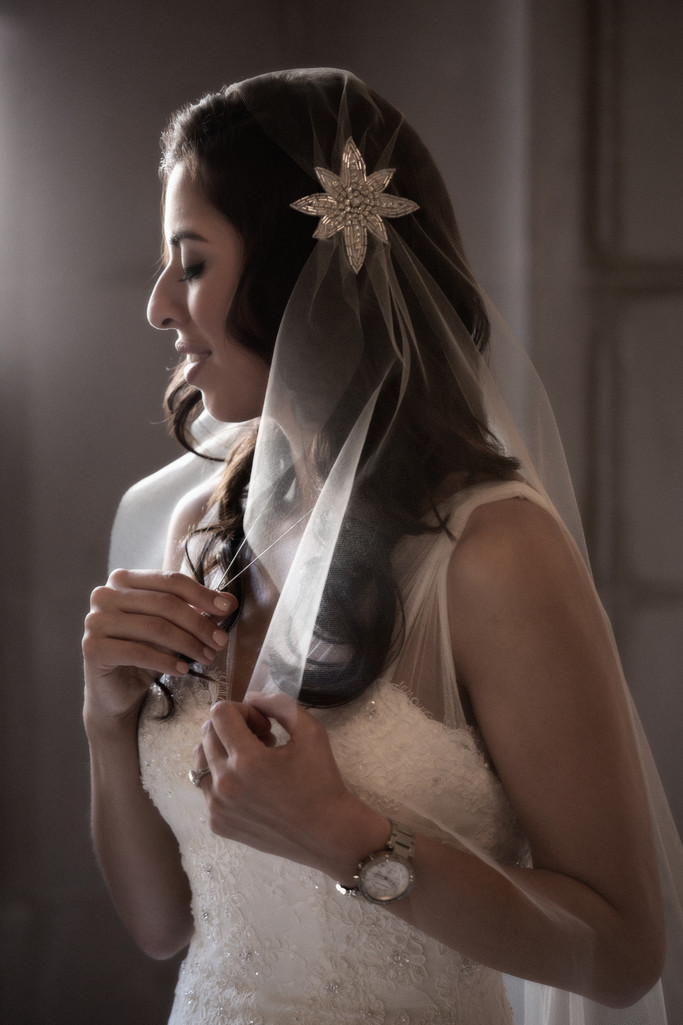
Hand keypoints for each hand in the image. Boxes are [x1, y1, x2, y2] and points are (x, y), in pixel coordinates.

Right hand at [82, 568, 235, 723]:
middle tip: (221, 642)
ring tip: (208, 657)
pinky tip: (184, 669)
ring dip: (188, 644)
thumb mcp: (176, 629)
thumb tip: (230, 601)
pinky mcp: (92, 647)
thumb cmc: (146, 653)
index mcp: (124, 579)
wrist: (116, 692)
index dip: (202, 594)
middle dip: (199, 623)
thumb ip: (199, 611)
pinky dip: (166, 661)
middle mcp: (105, 594)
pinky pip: (138, 651)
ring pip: (155, 627)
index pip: (170, 580)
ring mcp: (95, 620)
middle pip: (165, 603)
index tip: (227, 609)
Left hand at [192, 692, 389, 878]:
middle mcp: (224, 783)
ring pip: (201, 759)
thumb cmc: (322, 781)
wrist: (326, 834)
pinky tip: (252, 787)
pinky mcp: (218, 823)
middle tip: (263, 742)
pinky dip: (223, 777)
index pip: (220, 713)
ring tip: (253, 763)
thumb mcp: (311, 731)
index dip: (243, 710)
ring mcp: (217, 806)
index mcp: (247, 760)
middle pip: (208, 733)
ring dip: (223, 751)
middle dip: (233, 728)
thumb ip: (279, 704)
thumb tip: (250, 698)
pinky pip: (207, 787)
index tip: (265, 726)